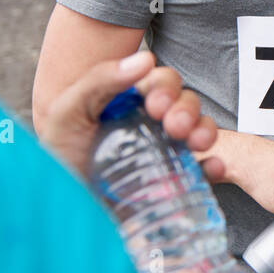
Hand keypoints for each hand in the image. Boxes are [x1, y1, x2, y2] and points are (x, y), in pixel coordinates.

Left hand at [39, 50, 224, 179]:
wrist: (62, 212)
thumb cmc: (58, 159)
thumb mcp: (66, 114)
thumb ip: (99, 81)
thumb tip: (145, 60)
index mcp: (129, 101)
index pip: (159, 82)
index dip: (165, 88)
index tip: (155, 106)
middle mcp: (153, 123)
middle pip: (185, 102)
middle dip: (186, 109)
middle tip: (174, 126)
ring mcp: (167, 152)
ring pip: (201, 129)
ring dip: (205, 130)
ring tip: (197, 143)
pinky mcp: (177, 182)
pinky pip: (206, 169)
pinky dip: (215, 165)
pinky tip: (211, 166)